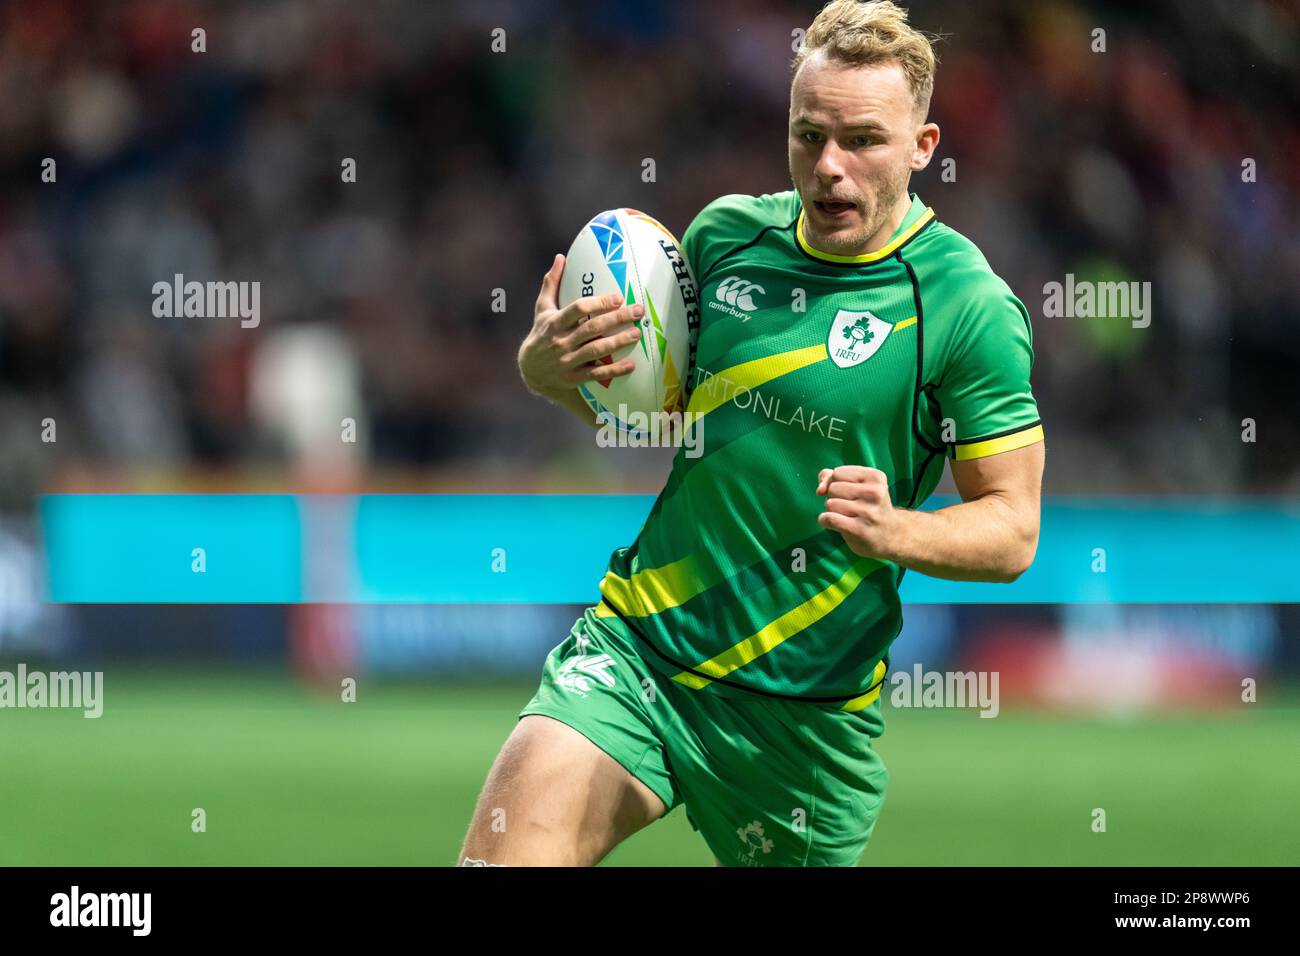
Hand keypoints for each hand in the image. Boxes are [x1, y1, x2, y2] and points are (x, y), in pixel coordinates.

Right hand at [518, 253, 644, 397]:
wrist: (530, 371)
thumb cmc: (541, 334)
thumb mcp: (542, 309)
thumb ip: (552, 284)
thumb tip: (561, 257)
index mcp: (555, 322)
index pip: (578, 309)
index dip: (599, 303)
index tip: (618, 297)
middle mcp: (561, 341)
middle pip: (592, 328)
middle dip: (617, 319)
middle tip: (637, 311)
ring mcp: (567, 361)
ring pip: (596, 350)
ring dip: (618, 342)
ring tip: (637, 334)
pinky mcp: (573, 378)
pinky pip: (596, 374)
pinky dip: (614, 370)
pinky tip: (631, 365)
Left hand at [815, 465, 899, 559]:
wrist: (890, 536)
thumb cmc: (868, 507)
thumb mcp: (856, 486)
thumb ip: (831, 477)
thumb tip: (820, 490)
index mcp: (875, 477)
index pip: (837, 473)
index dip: (837, 484)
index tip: (852, 494)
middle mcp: (875, 493)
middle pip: (833, 488)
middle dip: (835, 498)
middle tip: (852, 508)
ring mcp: (868, 512)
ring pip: (830, 504)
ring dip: (833, 511)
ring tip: (849, 517)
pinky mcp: (860, 529)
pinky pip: (829, 518)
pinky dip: (825, 521)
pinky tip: (836, 525)